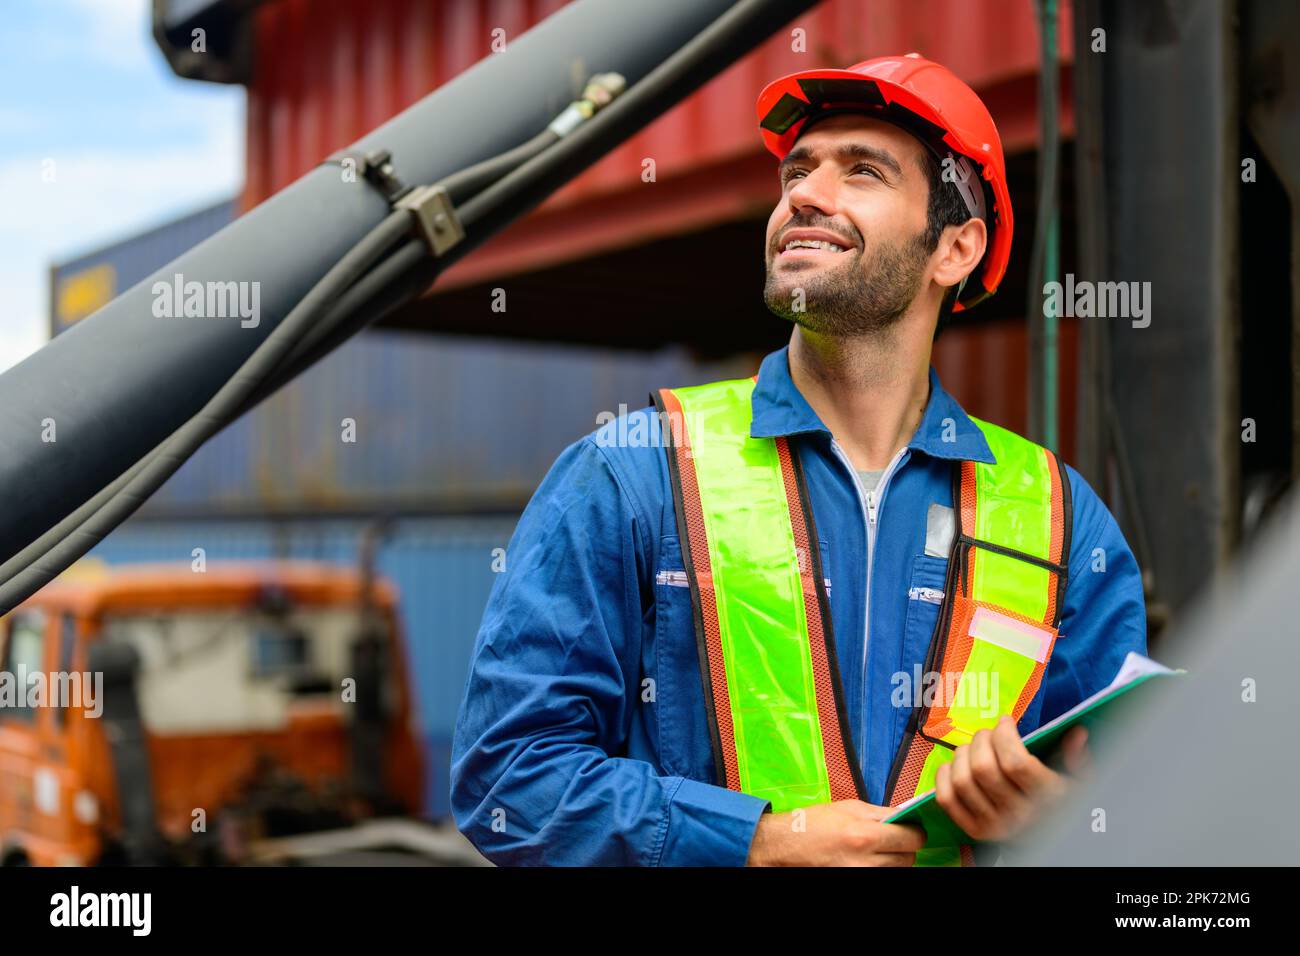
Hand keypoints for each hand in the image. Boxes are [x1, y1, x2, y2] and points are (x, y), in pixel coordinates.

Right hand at [746, 799, 925, 865]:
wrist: (785, 846)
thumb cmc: (813, 824)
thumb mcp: (848, 808)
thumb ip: (881, 814)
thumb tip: (905, 816)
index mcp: (864, 835)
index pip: (912, 839)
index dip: (915, 832)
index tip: (911, 829)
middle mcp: (865, 862)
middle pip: (908, 859)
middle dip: (904, 847)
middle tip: (891, 840)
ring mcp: (860, 876)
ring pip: (897, 870)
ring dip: (893, 860)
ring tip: (875, 850)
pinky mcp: (857, 882)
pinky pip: (882, 876)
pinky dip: (880, 868)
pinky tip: (868, 860)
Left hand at [934, 717, 1090, 841]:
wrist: (1047, 842)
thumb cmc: (1062, 806)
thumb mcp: (1082, 785)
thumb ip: (1079, 760)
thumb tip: (1077, 732)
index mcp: (1048, 800)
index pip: (1016, 763)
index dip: (1005, 735)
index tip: (1005, 721)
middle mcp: (1020, 816)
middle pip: (984, 768)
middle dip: (981, 739)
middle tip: (988, 733)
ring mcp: (995, 826)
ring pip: (962, 780)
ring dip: (962, 754)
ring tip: (972, 747)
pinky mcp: (975, 831)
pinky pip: (947, 799)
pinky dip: (944, 776)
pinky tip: (954, 764)